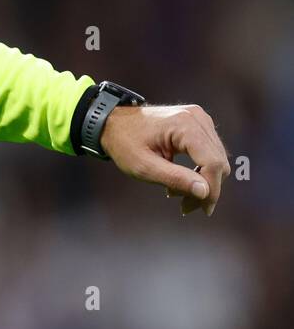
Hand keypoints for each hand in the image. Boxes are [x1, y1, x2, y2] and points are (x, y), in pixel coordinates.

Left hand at [98, 104, 230, 215]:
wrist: (112, 122)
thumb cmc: (123, 143)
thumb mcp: (143, 166)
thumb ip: (175, 178)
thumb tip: (205, 192)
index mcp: (184, 125)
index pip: (213, 163)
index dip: (212, 190)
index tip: (202, 210)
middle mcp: (196, 118)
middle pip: (218, 161)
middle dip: (207, 188)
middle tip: (186, 206)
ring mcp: (198, 118)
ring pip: (216, 158)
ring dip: (203, 180)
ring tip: (176, 193)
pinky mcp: (197, 123)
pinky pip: (209, 151)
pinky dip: (200, 169)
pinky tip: (180, 180)